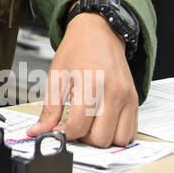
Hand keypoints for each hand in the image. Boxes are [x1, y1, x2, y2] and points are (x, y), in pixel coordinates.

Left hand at [27, 13, 137, 146]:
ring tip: (89, 125)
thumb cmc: (77, 51)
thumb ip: (49, 109)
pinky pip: (131, 131)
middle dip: (83, 138)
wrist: (99, 33)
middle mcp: (114, 93)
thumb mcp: (56, 77)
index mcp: (91, 85)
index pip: (79, 127)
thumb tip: (39, 131)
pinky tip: (102, 122)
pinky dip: (116, 134)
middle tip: (73, 126)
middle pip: (100, 139)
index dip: (63, 133)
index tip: (57, 130)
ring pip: (119, 139)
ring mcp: (128, 98)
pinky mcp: (134, 100)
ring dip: (102, 139)